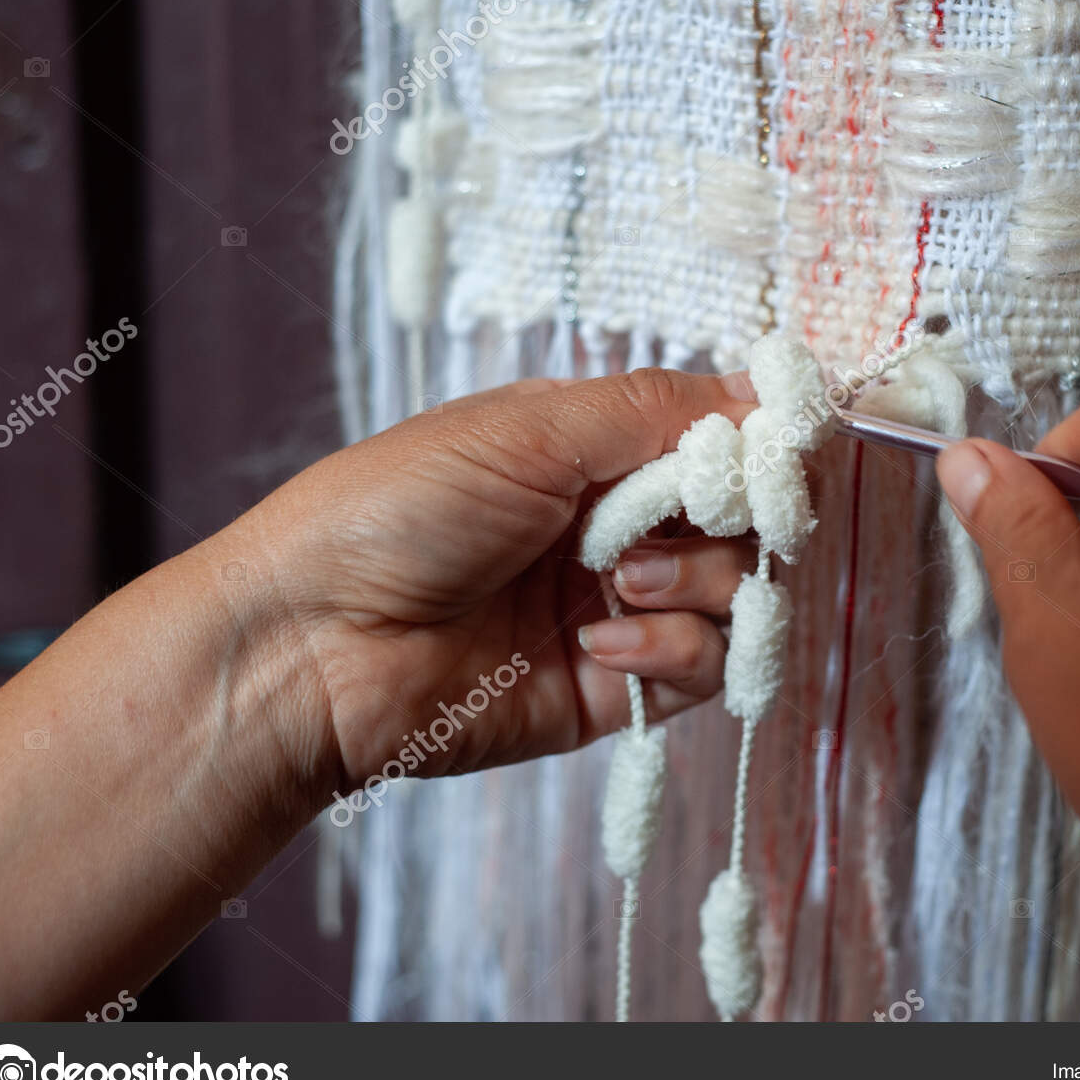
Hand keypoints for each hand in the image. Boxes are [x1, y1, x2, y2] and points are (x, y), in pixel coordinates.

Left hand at [219, 369, 758, 797]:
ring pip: (737, 595)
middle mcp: (614, 525)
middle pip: (743, 519)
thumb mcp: (528, 428)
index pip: (718, 439)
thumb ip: (654, 409)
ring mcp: (617, 608)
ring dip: (702, 581)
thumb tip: (766, 391)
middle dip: (736, 516)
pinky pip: (701, 669)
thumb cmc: (395, 510)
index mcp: (593, 449)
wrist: (312, 643)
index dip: (755, 446)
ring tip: (624, 581)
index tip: (766, 454)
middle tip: (697, 516)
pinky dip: (672, 650)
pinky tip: (602, 644)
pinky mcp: (613, 688)